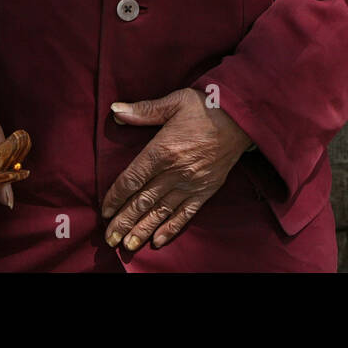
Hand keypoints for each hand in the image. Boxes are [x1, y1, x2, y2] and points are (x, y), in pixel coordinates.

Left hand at [102, 88, 252, 250]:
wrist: (242, 119)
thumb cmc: (206, 107)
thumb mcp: (174, 102)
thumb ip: (144, 110)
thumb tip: (115, 110)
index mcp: (162, 150)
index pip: (132, 179)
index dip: (116, 196)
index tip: (105, 209)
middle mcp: (175, 172)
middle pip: (143, 201)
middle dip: (123, 221)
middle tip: (109, 238)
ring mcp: (191, 184)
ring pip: (161, 212)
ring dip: (142, 230)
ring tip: (126, 246)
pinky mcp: (206, 190)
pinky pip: (186, 214)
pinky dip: (171, 228)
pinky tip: (158, 241)